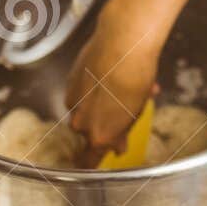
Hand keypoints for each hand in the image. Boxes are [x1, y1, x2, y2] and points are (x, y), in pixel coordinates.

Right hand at [65, 5, 162, 163]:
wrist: (123, 42)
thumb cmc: (135, 77)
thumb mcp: (135, 113)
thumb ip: (120, 133)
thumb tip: (118, 146)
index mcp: (99, 135)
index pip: (88, 161)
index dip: (91, 162)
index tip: (92, 163)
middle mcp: (81, 121)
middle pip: (89, 132)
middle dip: (103, 125)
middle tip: (122, 113)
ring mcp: (74, 100)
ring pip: (85, 110)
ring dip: (99, 104)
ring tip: (122, 89)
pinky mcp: (71, 81)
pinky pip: (81, 92)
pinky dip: (93, 87)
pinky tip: (111, 76)